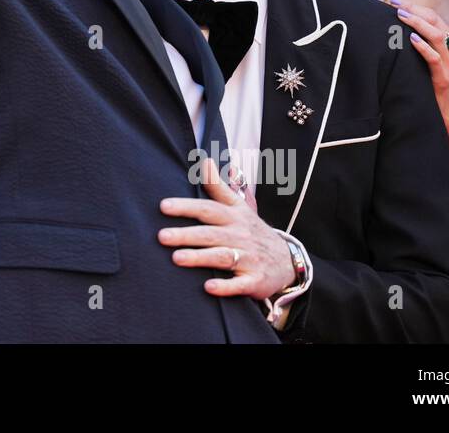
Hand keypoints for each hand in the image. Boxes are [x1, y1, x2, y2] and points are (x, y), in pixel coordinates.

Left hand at [158, 157, 295, 299]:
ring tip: (177, 258)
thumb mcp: (239, 207)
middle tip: (161, 236)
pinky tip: (208, 287)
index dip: (187, 206)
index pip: (208, 209)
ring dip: (200, 257)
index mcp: (234, 217)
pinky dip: (226, 286)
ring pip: (222, 256)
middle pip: (210, 233)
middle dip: (186, 234)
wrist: (287, 261)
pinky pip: (240, 284)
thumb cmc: (252, 231)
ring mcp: (249, 258)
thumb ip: (219, 186)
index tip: (163, 206)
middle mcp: (240, 236)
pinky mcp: (255, 281)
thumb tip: (204, 160)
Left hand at [392, 0, 448, 121]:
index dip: (415, 7)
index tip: (396, 1)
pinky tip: (411, 39)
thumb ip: (421, 41)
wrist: (448, 109)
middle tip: (395, 4)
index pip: (433, 17)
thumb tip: (397, 25)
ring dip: (417, 23)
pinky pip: (434, 58)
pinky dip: (422, 47)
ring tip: (400, 16)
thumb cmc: (433, 80)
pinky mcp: (443, 76)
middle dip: (413, 10)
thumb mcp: (430, 57)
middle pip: (435, 21)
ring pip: (436, 36)